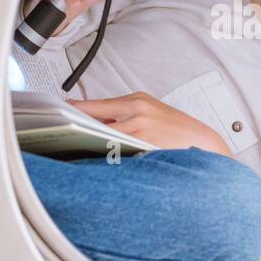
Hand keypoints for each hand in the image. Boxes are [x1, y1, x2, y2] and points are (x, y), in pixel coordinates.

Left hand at [65, 93, 233, 155]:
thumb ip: (125, 117)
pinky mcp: (146, 146)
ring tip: (70, 146)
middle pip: (93, 117)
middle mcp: (136, 111)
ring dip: (87, 141)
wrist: (205, 143)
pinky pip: (118, 152)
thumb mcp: (151, 114)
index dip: (74, 110)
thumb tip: (94, 123)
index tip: (58, 114)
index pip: (96, 105)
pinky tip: (94, 160)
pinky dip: (105, 155)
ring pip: (103, 136)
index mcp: (137, 100)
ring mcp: (140, 129)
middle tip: (56, 130)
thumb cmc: (178, 131)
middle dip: (74, 123)